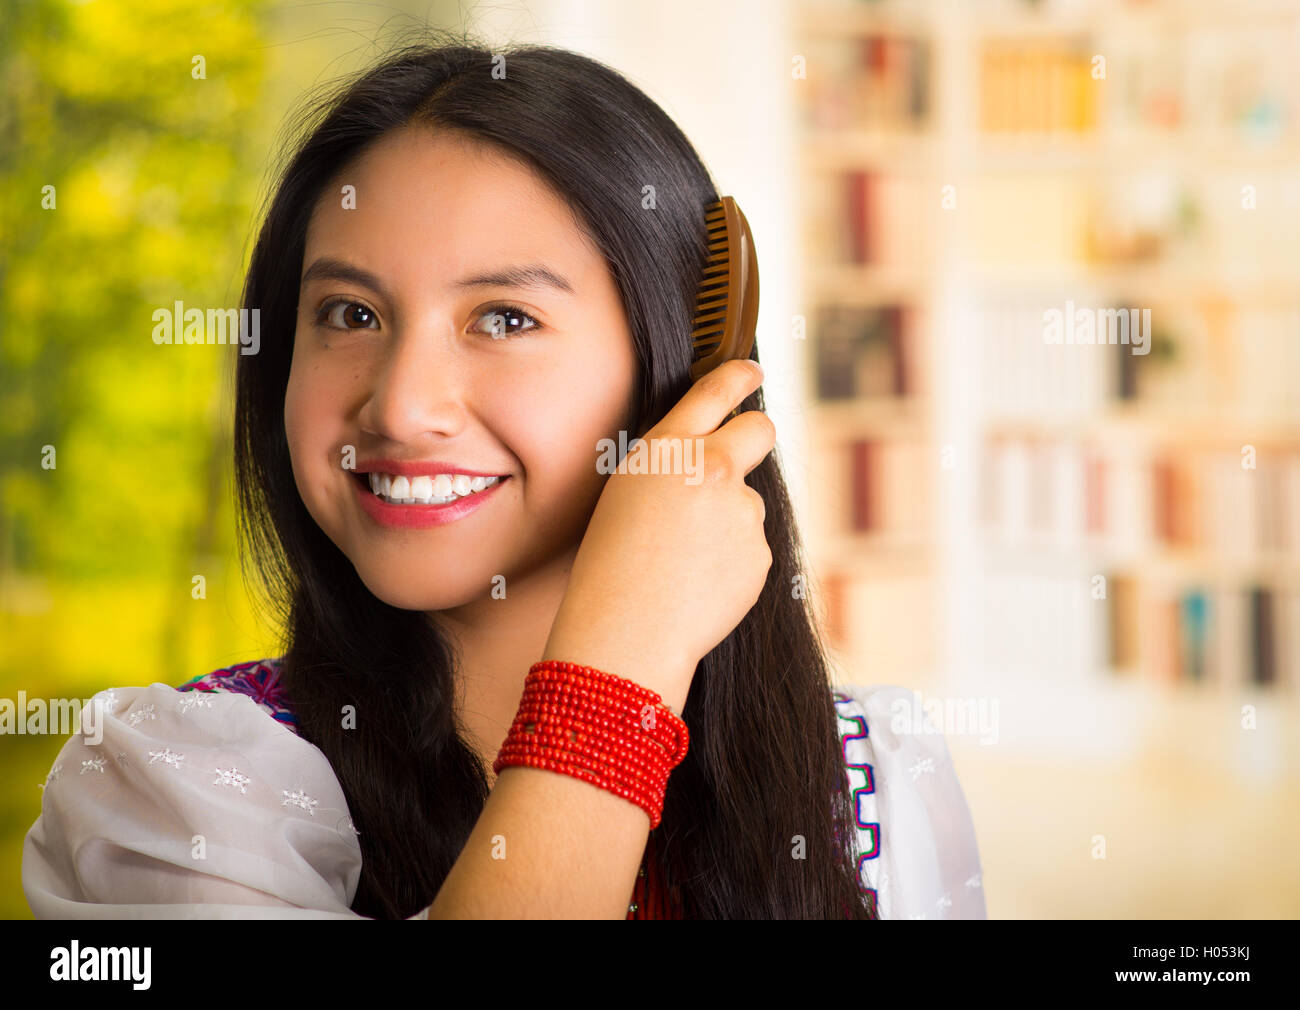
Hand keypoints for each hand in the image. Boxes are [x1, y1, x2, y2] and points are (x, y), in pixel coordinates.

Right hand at [542, 359, 774, 711]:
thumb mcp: (627, 493)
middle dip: (757, 433)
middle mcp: (712, 469)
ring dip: (728, 523)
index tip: (751, 371)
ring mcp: (743, 511)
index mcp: (666, 448)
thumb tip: (715, 457)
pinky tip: (698, 584)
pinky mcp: (761, 553)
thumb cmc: (610, 565)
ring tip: (684, 561)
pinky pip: (750, 548)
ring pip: (747, 505)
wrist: (627, 630)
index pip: (713, 391)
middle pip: (760, 429)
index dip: (738, 376)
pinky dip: (731, 563)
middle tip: (746, 448)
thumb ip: (673, 466)